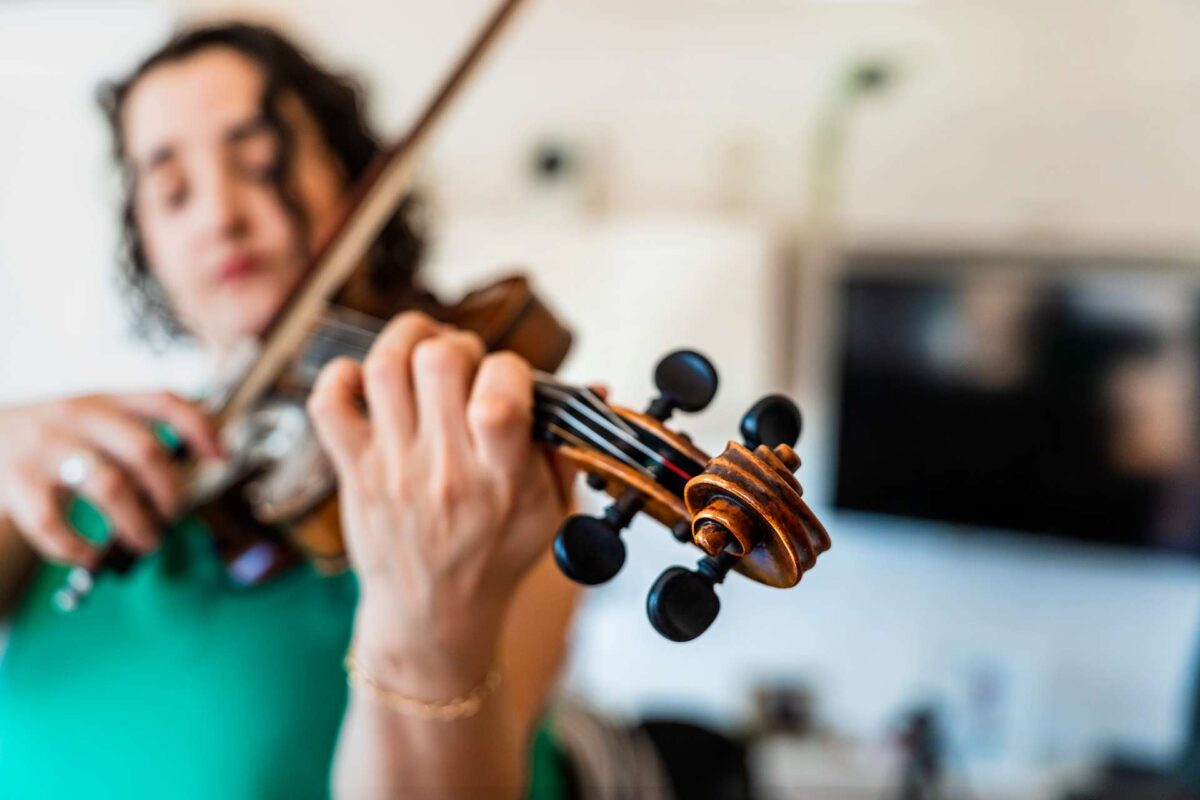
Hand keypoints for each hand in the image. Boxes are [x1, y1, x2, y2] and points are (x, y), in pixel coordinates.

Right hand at [0, 392, 222, 564]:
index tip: (222, 456)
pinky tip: (91, 556)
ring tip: (146, 541)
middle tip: (175, 516)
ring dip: (138, 523)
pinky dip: (79, 549)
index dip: (200, 428)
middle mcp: (77, 417)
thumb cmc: (50, 435)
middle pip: (145, 451)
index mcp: (104, 400)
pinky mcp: (15, 483)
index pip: (164, 401)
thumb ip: (132, 434)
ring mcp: (45, 448)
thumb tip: (192, 475)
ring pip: (108, 486)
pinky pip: (54, 524)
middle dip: (171, 492)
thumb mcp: (90, 417)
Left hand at [307, 313, 573, 692]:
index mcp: (499, 479)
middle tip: (464, 363)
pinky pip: (329, 405)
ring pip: (384, 367)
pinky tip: (367, 381)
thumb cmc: (494, 556)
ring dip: (405, 338)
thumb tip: (594, 386)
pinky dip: (339, 377)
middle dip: (458, 344)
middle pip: (439, 362)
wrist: (432, 614)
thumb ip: (565, 446)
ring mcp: (392, 467)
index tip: (510, 379)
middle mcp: (443, 469)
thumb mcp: (550, 510)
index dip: (509, 368)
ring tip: (422, 347)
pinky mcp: (355, 470)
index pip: (499, 399)